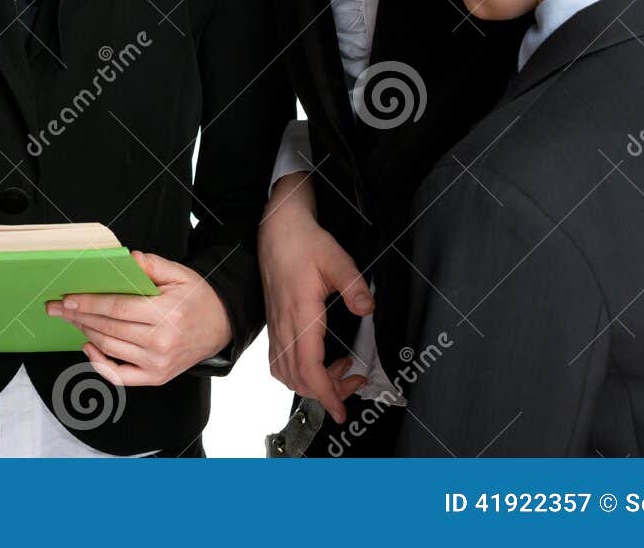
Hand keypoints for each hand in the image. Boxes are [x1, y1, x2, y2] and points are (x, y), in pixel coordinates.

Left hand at [45, 251, 230, 386]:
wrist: (221, 325)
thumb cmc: (197, 298)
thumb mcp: (179, 273)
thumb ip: (151, 264)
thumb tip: (126, 259)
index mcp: (166, 314)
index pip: (117, 308)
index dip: (88, 303)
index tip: (67, 298)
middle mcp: (161, 342)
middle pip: (108, 329)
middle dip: (78, 316)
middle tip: (58, 308)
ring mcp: (157, 363)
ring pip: (109, 348)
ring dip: (86, 332)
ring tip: (72, 319)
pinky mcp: (156, 376)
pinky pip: (119, 376)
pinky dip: (99, 364)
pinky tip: (88, 346)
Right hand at [258, 172, 372, 422]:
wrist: (278, 230)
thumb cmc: (305, 243)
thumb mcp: (336, 259)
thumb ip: (354, 286)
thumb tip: (368, 310)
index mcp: (301, 313)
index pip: (308, 367)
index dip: (325, 394)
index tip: (341, 412)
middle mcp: (284, 324)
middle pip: (298, 378)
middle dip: (327, 391)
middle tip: (355, 380)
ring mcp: (276, 325)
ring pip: (287, 372)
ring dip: (312, 383)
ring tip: (340, 371)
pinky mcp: (275, 323)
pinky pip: (279, 361)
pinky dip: (297, 372)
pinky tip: (317, 362)